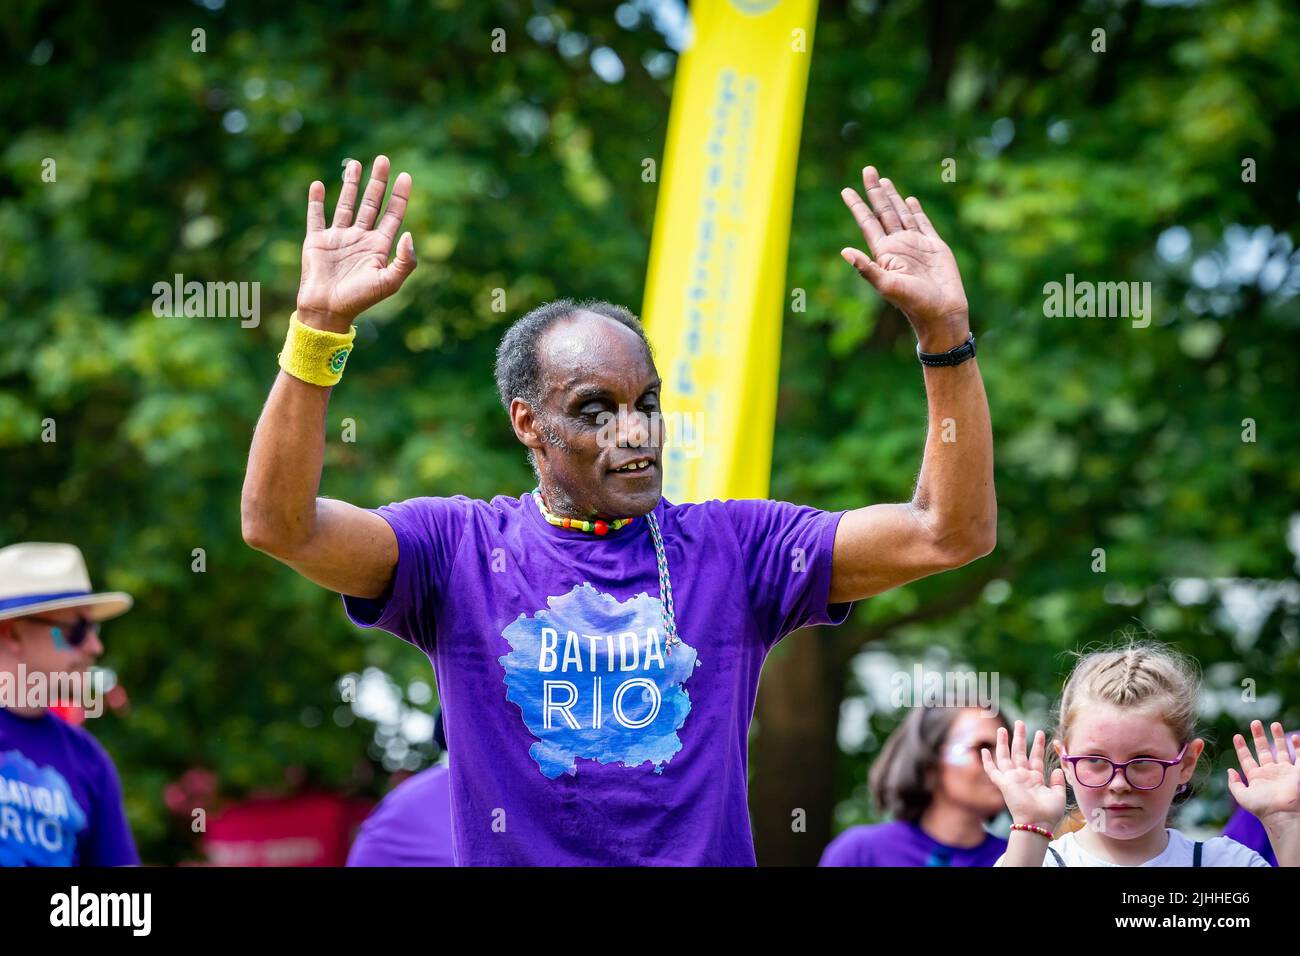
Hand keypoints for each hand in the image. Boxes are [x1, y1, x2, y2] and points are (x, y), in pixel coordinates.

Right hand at [296, 155, 416, 329]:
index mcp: (379, 247)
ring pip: (346, 205)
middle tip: (383, 160)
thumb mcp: (389, 282)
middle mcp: (360, 238)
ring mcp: (339, 238)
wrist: (327, 310)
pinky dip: (316, 200)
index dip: (400, 196)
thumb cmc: (360, 299)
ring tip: (356, 164)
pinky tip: (319, 185)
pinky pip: (316, 216)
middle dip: (378, 182)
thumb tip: (409, 234)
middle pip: (372, 204)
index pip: (393, 215)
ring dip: (351, 184)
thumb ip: (404, 261)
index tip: (406, 176)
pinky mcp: (317, 240)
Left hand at [840, 166, 968, 347]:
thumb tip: (844, 251)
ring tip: (884, 181)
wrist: (942, 312)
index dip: (857, 206)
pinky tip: (909, 200)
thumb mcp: (887, 286)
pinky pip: (922, 223)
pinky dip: (915, 210)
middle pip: (883, 212)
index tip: (845, 189)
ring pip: (901, 214)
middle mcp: (897, 245)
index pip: (867, 223)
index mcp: (884, 253)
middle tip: (868, 169)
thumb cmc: (914, 303)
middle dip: (875, 191)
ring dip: (892, 197)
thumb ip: (866, 269)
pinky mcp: (934, 246)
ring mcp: (916, 244)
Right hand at [980, 720, 1066, 829]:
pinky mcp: (1003, 783)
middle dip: (1019, 737)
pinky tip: (983, 751)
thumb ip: (1058, 781)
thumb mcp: (1058, 795)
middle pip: (1019, 752)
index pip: (1035, 757)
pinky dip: (987, 761)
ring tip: (1002, 729)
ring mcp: (1012, 779)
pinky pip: (992, 771)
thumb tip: (1059, 768)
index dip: (1037, 745)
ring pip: (1005, 756)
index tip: (1040, 733)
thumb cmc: (1049, 813)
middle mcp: (1022, 776)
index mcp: (1035, 779)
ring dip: (1003, 742)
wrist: (1038, 822)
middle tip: (1020, 722)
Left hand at [1227, 720, 1299, 823]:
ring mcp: (1285, 772)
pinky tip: (1294, 736)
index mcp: (1257, 778)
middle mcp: (1271, 773)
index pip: (1247, 759)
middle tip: (1255, 722)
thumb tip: (1229, 770)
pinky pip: (1299, 757)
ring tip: (1274, 724)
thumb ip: (1234, 784)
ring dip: (1278, 737)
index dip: (1242, 748)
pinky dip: (1298, 747)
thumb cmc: (1263, 807)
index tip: (1237, 736)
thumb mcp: (1242, 796)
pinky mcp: (1298, 773)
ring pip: (1281, 750)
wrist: (1284, 814)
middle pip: (1263, 750)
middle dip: (1259, 736)